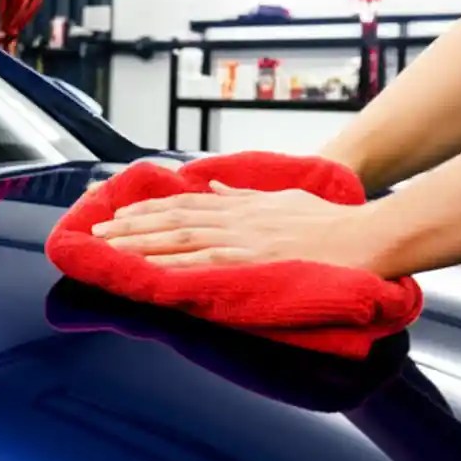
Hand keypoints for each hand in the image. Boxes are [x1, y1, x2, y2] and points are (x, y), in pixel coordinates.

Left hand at [91, 181, 363, 267]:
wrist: (364, 235)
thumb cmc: (330, 222)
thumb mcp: (282, 199)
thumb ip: (244, 196)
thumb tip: (214, 190)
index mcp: (240, 207)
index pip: (182, 206)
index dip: (146, 211)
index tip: (117, 215)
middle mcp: (235, 220)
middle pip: (171, 220)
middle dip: (130, 227)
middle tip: (97, 234)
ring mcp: (242, 240)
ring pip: (179, 239)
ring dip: (140, 244)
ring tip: (109, 249)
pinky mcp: (252, 260)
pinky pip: (204, 264)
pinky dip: (173, 265)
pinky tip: (148, 270)